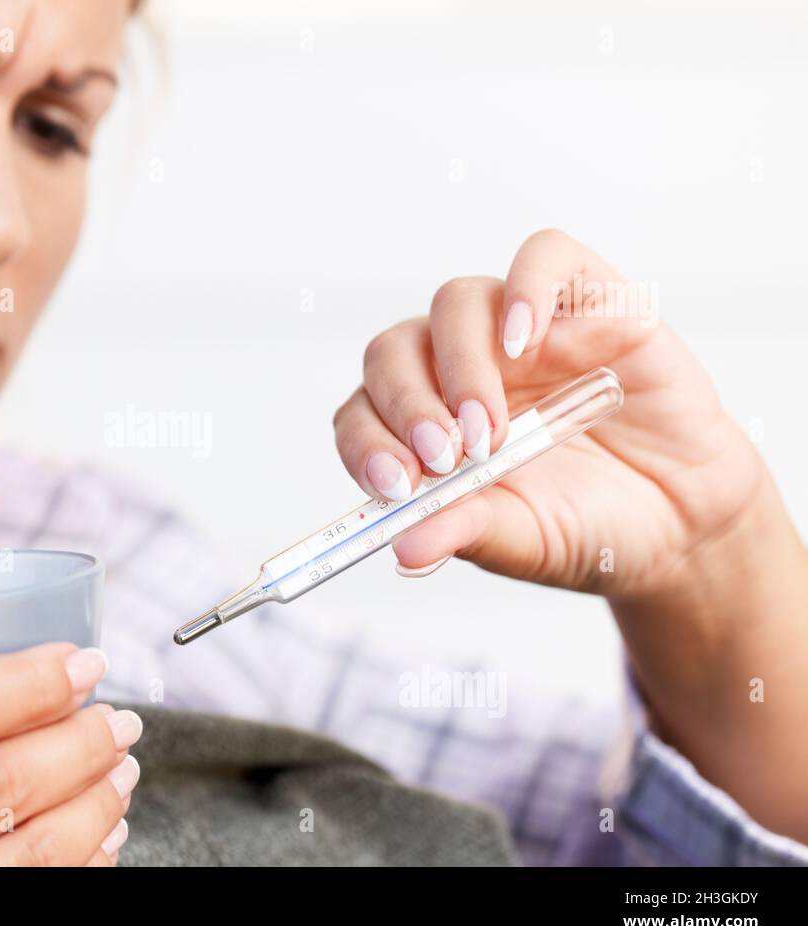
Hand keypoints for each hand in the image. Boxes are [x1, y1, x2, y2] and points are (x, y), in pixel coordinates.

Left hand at [333, 228, 760, 597]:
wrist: (681, 521)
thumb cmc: (588, 524)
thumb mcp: (521, 541)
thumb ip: (463, 531)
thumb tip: (403, 550)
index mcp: (425, 425)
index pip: (363, 412)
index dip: (365, 443)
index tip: (394, 487)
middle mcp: (459, 368)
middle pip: (393, 351)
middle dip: (406, 404)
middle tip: (446, 458)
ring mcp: (519, 330)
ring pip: (455, 303)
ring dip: (460, 364)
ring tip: (490, 432)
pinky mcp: (585, 300)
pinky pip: (541, 256)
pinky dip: (525, 286)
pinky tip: (527, 339)